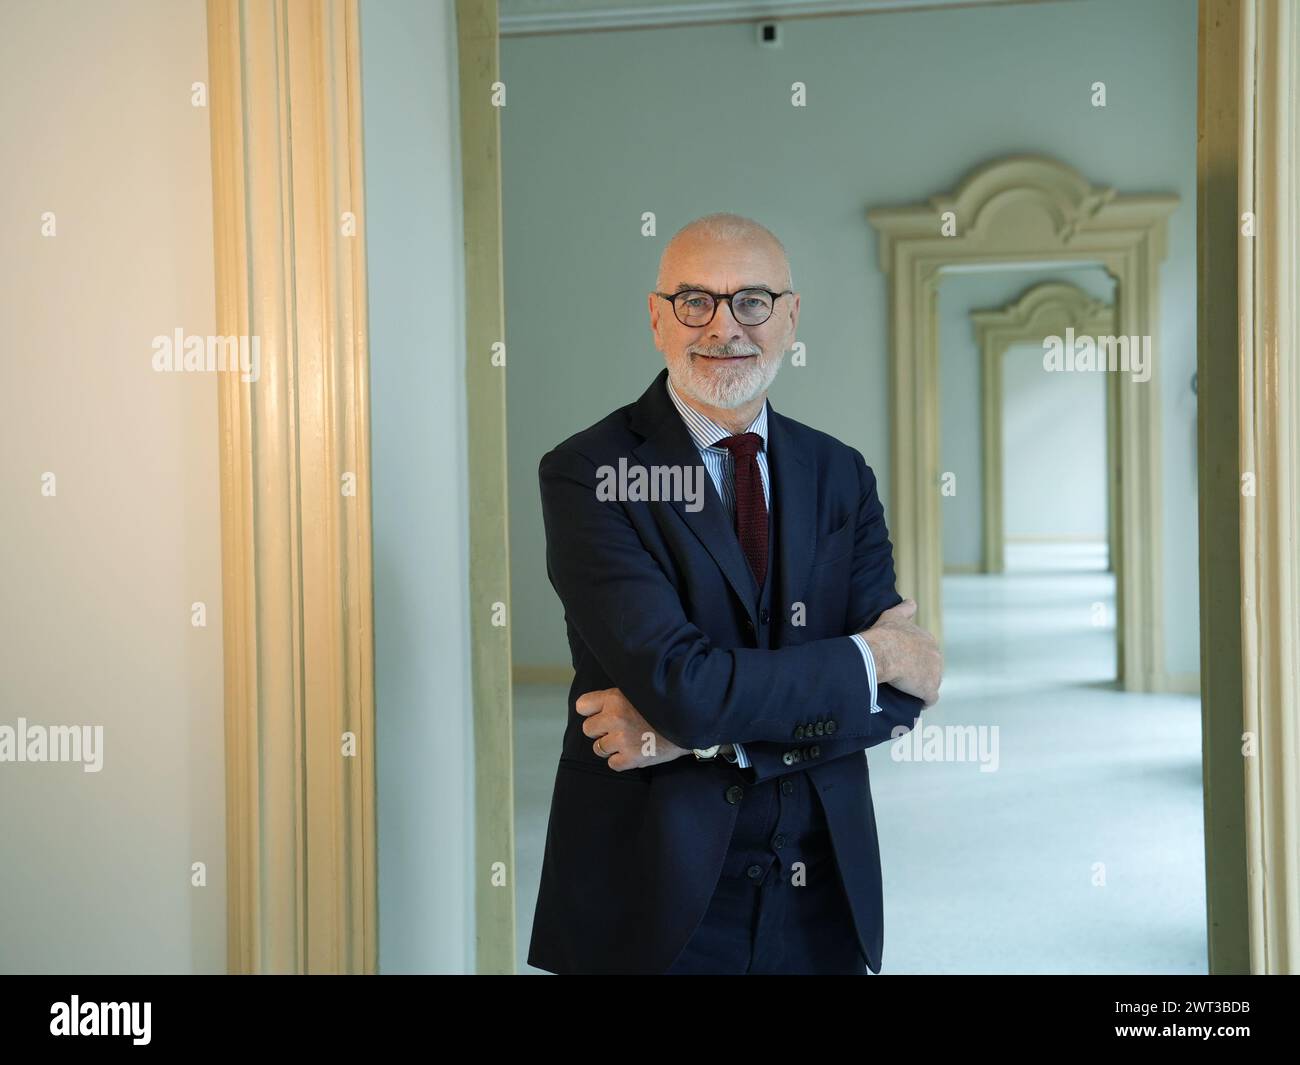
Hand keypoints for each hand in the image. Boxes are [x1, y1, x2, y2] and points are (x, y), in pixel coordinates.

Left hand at [575, 687, 690, 770]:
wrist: (689, 722)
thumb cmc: (662, 705)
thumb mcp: (638, 691)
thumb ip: (617, 697)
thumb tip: (598, 706)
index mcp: (614, 698)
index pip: (582, 706)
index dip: (591, 711)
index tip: (601, 713)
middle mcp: (614, 718)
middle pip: (588, 729)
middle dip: (600, 730)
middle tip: (617, 729)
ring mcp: (622, 739)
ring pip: (598, 748)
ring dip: (610, 747)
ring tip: (626, 741)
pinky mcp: (631, 758)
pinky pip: (612, 764)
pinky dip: (621, 761)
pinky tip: (633, 752)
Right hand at [859, 598, 941, 707]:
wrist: (881, 652)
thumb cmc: (885, 634)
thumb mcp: (893, 615)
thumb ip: (905, 609)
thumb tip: (911, 602)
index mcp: (929, 640)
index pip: (926, 653)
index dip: (914, 659)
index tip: (902, 663)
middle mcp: (936, 656)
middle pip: (930, 669)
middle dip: (920, 674)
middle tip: (902, 678)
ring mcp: (935, 674)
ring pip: (930, 684)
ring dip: (920, 688)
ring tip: (906, 692)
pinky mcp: (928, 690)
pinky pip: (929, 700)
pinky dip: (923, 702)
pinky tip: (915, 703)